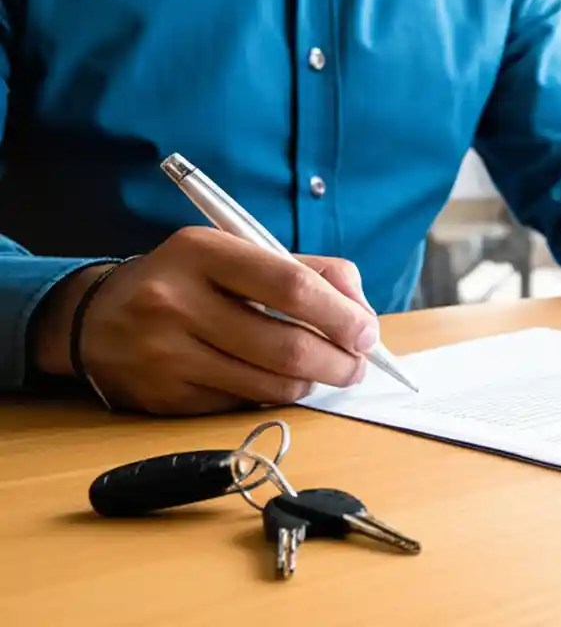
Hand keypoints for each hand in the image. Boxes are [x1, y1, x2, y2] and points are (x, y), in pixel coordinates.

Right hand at [34, 227, 378, 414]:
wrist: (97, 317)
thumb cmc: (191, 281)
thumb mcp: (238, 254)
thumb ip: (309, 272)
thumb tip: (362, 314)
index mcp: (203, 252)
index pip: (292, 286)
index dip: (341, 315)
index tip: (366, 333)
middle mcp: (177, 301)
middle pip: (287, 347)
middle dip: (339, 363)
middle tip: (357, 366)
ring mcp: (166, 353)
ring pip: (271, 385)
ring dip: (312, 384)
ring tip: (324, 374)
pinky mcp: (164, 397)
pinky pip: (243, 405)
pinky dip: (272, 396)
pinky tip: (274, 381)